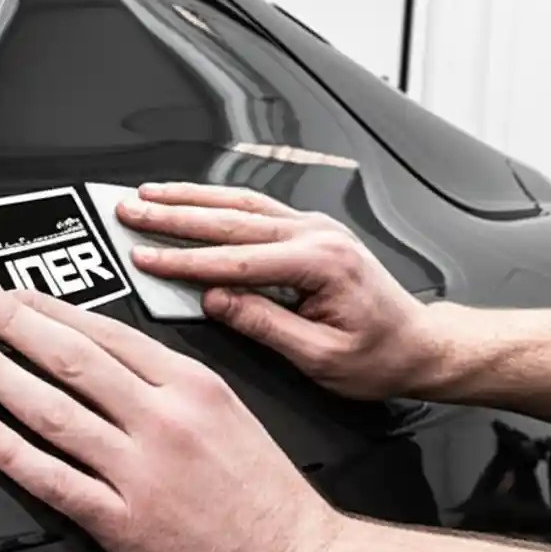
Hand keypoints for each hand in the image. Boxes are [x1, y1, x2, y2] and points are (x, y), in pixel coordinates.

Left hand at [0, 280, 344, 551]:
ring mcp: (140, 472)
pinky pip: (54, 479)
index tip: (15, 294)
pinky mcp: (123, 522)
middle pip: (71, 358)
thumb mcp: (228, 410)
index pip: (105, 332)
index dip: (50, 308)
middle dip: (12, 322)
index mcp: (192, 386)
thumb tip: (105, 349)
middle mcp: (163, 421)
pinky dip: (10, 450)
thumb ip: (168, 378)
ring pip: (53, 409)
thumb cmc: (263, 492)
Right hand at [116, 182, 446, 400]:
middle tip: (129, 210)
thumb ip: (264, 324)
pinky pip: (254, 208)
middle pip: (229, 220)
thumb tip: (215, 300)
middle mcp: (315, 236)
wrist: (420, 345)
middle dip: (173, 215)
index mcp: (318, 264)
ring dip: (189, 198)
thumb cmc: (379, 356)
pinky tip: (190, 198)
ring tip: (148, 195)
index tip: (145, 256)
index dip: (184, 259)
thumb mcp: (320, 355)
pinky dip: (216, 201)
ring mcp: (313, 228)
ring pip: (239, 205)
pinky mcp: (309, 231)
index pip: (234, 259)